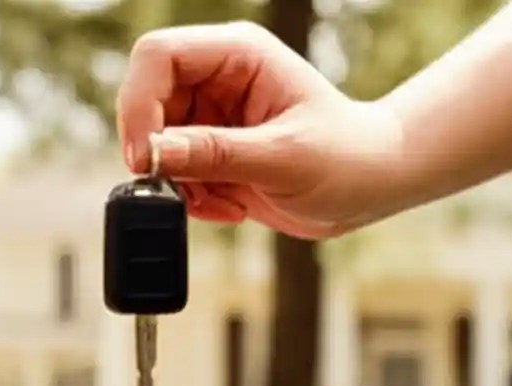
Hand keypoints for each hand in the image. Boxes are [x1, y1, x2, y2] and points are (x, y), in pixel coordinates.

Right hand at [115, 21, 407, 239]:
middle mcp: (218, 77)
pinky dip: (194, 198)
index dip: (139, 104)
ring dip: (180, 184)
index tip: (146, 157)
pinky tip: (232, 205)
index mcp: (238, 54)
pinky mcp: (212, 150)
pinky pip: (174, 173)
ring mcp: (212, 114)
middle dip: (160, 154)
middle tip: (185, 190)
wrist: (372, 186)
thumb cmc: (348, 157)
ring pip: (156, 144)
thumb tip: (155, 154)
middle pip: (147, 102)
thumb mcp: (283, 157)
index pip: (158, 56)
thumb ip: (216, 154)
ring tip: (226, 201)